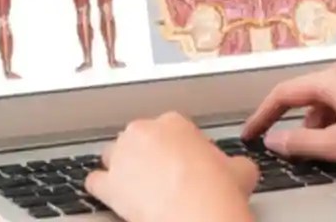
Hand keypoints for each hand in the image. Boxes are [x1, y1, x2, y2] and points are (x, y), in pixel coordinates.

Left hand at [87, 112, 256, 221]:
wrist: (196, 213)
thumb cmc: (216, 190)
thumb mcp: (240, 169)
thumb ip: (233, 162)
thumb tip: (238, 169)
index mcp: (174, 123)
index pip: (169, 129)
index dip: (175, 148)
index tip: (182, 161)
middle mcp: (144, 133)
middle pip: (138, 138)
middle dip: (147, 155)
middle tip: (162, 176)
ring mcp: (122, 157)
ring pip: (113, 155)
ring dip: (122, 167)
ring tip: (136, 186)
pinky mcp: (109, 184)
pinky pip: (96, 181)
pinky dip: (102, 189)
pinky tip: (113, 197)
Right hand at [243, 62, 335, 171]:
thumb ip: (300, 144)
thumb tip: (275, 141)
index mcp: (335, 78)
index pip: (285, 93)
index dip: (263, 115)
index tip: (252, 132)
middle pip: (309, 96)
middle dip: (298, 125)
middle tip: (292, 150)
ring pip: (331, 101)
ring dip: (321, 125)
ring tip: (331, 150)